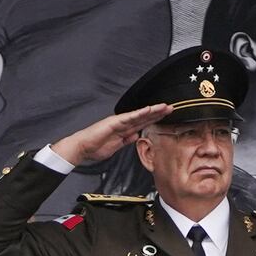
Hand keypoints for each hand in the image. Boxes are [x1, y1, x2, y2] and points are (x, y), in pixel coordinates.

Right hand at [50, 104, 170, 166]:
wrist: (83, 148)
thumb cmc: (96, 147)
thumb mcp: (117, 146)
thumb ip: (127, 140)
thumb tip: (136, 135)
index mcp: (124, 129)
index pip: (143, 123)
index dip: (155, 119)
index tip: (166, 117)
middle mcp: (123, 123)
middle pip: (144, 117)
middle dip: (158, 113)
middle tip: (171, 108)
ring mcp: (119, 121)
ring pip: (139, 115)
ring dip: (152, 110)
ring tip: (164, 106)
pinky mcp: (114, 122)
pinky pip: (129, 117)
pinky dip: (139, 113)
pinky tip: (149, 109)